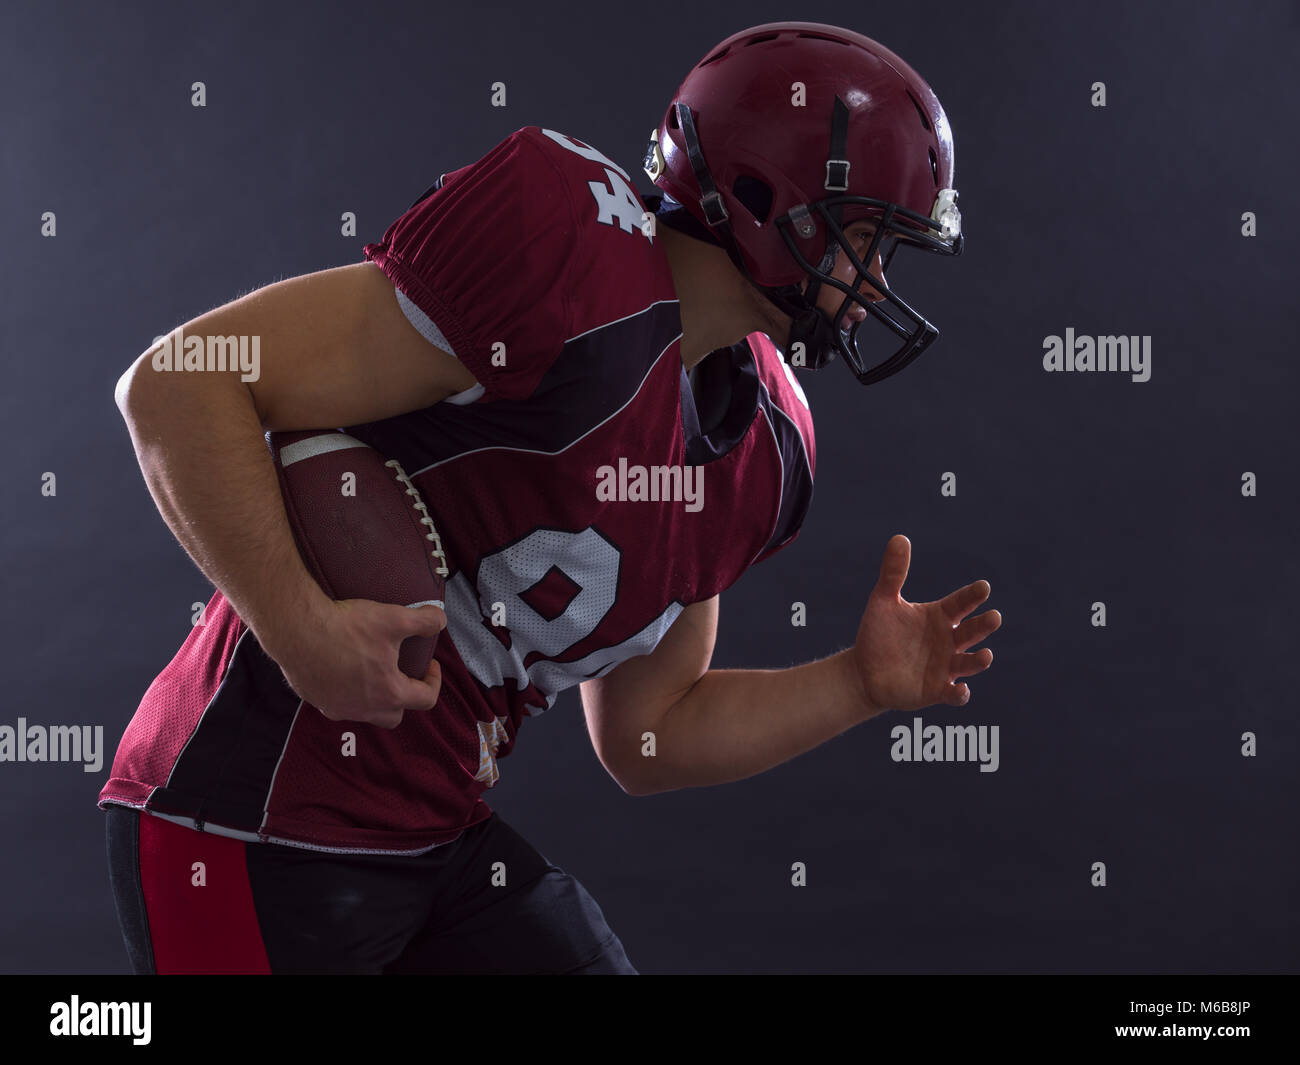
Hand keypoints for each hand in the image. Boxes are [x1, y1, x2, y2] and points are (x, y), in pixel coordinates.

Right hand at [265, 598, 447, 729]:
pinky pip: (339, 704)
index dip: (434, 680)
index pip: (426, 700)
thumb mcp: (395, 618)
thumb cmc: (346, 627)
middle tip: (402, 672)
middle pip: (395, 716)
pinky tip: (344, 668)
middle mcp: (364, 709)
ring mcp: (338, 708)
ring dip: (376, 697)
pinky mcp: (316, 701)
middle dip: (404, 696)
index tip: (429, 663)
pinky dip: (348, 691)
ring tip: (374, 670)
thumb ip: (425, 621)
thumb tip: (439, 620)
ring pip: (366, 712)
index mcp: (389, 694)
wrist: (296, 629)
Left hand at [851, 534, 999, 714]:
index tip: (983, 587)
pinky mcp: (936, 691)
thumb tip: (899, 537)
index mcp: (940, 616)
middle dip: (984, 625)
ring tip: (985, 656)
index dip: (972, 596)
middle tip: (994, 617)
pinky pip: (953, 694)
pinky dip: (959, 694)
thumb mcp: (883, 601)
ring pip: (969, 663)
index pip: (961, 603)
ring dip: (979, 660)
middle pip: (973, 631)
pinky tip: (960, 691)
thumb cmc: (879, 633)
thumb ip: (894, 573)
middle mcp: (949, 640)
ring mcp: (946, 666)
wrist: (864, 671)